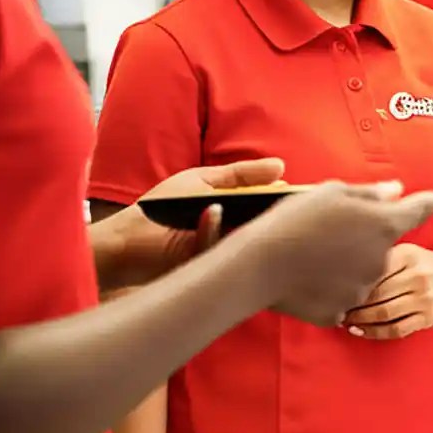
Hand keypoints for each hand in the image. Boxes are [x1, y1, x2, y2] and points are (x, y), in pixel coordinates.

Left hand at [97, 159, 286, 289]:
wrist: (124, 242)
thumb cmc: (161, 209)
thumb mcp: (204, 181)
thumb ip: (242, 174)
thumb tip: (282, 166)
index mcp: (237, 218)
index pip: (272, 211)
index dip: (289, 203)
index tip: (308, 194)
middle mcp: (234, 239)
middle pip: (266, 228)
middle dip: (279, 215)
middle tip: (296, 203)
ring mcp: (221, 254)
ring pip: (248, 241)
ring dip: (252, 222)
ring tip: (262, 203)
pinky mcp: (204, 265)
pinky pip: (218, 247)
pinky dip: (213, 227)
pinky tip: (210, 211)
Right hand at [240, 181, 432, 327]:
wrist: (261, 264)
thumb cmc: (295, 219)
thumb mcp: (332, 192)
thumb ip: (370, 193)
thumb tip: (397, 190)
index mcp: (383, 225)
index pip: (417, 211)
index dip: (426, 203)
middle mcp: (381, 259)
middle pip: (381, 246)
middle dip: (364, 239)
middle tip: (330, 232)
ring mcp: (363, 289)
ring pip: (360, 274)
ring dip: (346, 265)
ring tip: (312, 256)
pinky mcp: (341, 311)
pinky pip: (340, 297)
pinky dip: (328, 288)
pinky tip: (305, 279)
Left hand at [341, 243, 432, 339]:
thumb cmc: (420, 264)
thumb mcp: (404, 251)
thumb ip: (380, 258)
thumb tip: (339, 269)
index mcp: (408, 255)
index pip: (374, 270)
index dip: (352, 281)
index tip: (335, 287)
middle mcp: (419, 276)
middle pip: (377, 294)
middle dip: (353, 303)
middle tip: (334, 307)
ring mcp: (425, 299)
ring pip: (385, 313)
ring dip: (360, 320)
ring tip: (344, 320)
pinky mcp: (427, 319)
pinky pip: (396, 330)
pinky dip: (374, 333)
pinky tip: (359, 331)